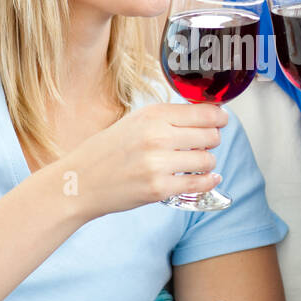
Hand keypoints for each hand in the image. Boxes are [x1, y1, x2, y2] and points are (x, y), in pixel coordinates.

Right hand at [52, 102, 227, 220]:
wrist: (80, 181)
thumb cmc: (106, 151)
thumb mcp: (135, 122)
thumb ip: (168, 118)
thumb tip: (208, 116)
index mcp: (152, 115)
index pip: (204, 112)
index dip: (219, 117)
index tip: (221, 120)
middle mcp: (157, 136)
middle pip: (211, 135)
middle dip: (212, 140)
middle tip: (203, 144)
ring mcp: (158, 163)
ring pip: (208, 160)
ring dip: (207, 163)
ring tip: (193, 163)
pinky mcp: (158, 188)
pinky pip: (199, 183)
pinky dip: (207, 181)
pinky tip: (207, 179)